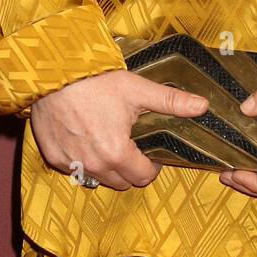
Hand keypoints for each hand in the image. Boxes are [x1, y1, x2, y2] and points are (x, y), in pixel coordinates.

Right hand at [30, 71, 207, 190]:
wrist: (54, 73)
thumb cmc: (96, 81)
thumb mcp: (136, 89)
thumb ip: (170, 102)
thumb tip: (203, 106)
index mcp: (117, 153)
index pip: (143, 177)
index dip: (152, 165)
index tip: (150, 150)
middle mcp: (94, 166)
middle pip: (121, 183)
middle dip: (131, 168)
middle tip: (131, 145)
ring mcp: (70, 164)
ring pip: (98, 179)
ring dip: (107, 168)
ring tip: (110, 142)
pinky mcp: (53, 158)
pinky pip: (75, 170)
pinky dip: (83, 161)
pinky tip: (86, 140)